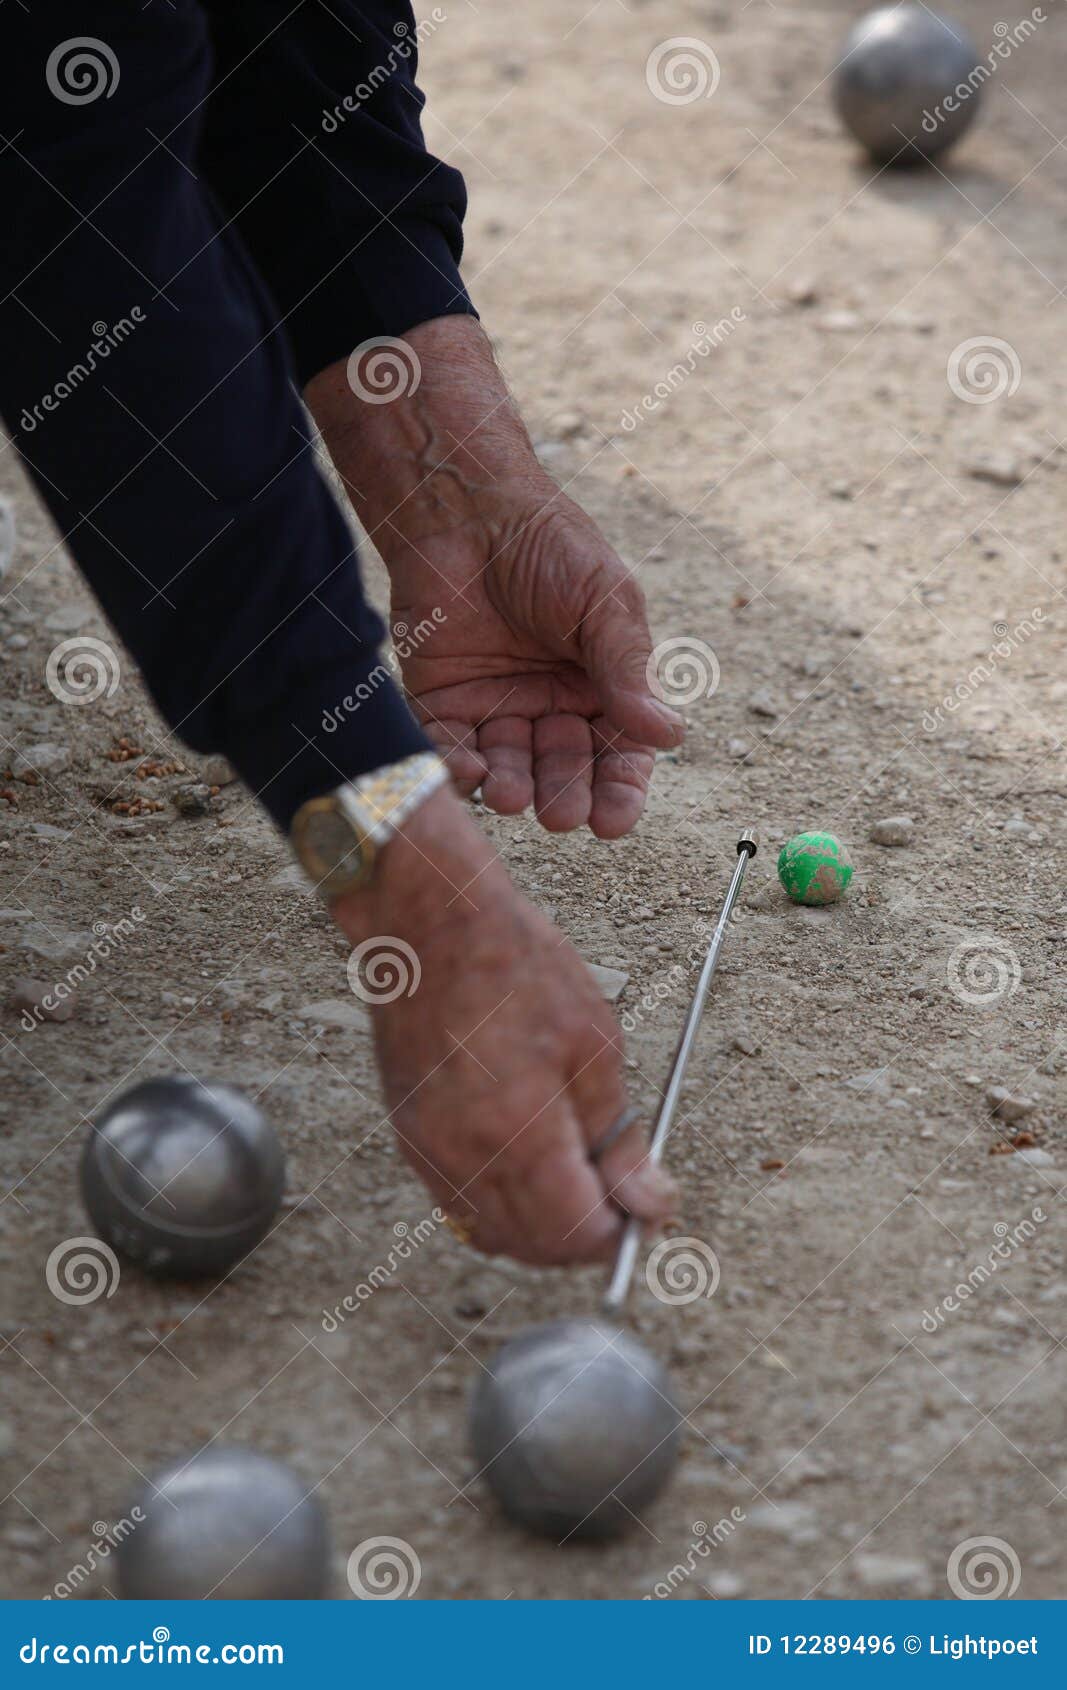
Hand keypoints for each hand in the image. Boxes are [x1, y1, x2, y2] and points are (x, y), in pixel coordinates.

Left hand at [305, 317, 684, 838]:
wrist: (468, 510)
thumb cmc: (550, 548)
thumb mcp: (606, 605)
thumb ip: (628, 671)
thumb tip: (671, 735)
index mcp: (602, 686)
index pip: (619, 753)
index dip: (619, 790)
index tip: (614, 821)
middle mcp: (551, 705)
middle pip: (564, 770)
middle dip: (563, 795)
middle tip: (561, 815)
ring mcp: (496, 706)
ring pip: (509, 767)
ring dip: (512, 787)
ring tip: (512, 795)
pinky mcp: (443, 702)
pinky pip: (451, 748)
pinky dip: (459, 768)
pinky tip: (469, 773)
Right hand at [331, 788, 675, 1263]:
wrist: (430, 923)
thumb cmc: (516, 968)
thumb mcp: (596, 1044)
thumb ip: (620, 1137)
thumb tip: (650, 1203)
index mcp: (518, 1133)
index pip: (576, 1234)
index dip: (621, 1231)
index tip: (647, 1204)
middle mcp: (464, 1156)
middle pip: (533, 1246)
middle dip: (584, 1235)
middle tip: (621, 1191)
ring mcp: (428, 1149)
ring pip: (492, 1233)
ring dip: (541, 1224)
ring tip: (579, 1172)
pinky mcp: (409, 1134)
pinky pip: (460, 1201)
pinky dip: (501, 1201)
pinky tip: (530, 1156)